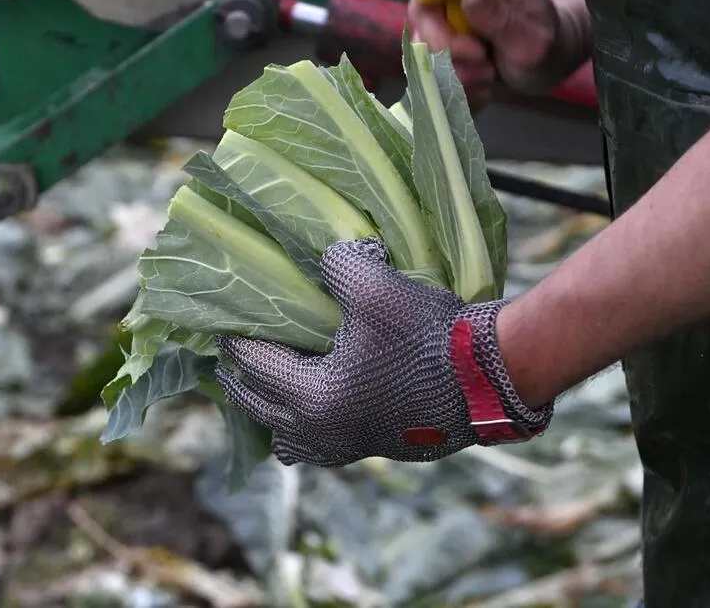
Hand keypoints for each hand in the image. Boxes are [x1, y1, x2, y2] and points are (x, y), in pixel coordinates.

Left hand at [214, 238, 553, 467]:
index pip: (255, 366)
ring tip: (262, 400)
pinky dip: (306, 436)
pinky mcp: (380, 447)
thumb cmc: (427, 334)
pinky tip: (311, 424)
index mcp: (314, 396)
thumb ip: (335, 265)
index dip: (233, 343)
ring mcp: (354, 445)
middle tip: (223, 365)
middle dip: (239, 386)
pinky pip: (325, 449)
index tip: (219, 328)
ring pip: (293, 441)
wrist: (490, 377)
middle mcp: (326, 431)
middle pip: (264, 412)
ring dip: (271, 417)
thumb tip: (323, 260)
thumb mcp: (375, 286)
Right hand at [408, 0, 560, 106]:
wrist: (547, 66)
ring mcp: (450, 12)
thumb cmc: (548, 49)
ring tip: (488, 77)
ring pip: (424, 42)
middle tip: (483, 67)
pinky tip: (479, 84)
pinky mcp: (443, 37)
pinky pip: (430, 61)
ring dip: (452, 70)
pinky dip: (452, 80)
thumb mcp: (531, 40)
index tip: (471, 46)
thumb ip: (501, 19)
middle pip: (424, 13)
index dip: (439, 13)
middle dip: (448, 50)